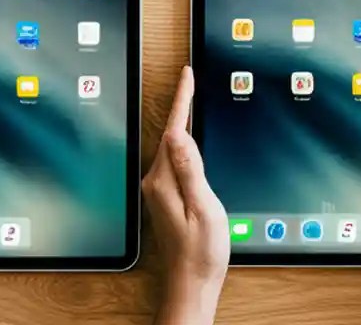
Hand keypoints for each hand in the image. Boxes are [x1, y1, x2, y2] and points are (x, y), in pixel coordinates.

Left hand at [141, 67, 228, 324]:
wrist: (190, 284)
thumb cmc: (201, 253)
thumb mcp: (204, 208)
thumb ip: (191, 170)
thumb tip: (178, 135)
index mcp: (165, 181)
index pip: (174, 130)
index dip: (182, 100)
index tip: (187, 75)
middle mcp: (156, 183)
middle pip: (170, 134)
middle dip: (180, 105)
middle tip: (189, 78)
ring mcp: (158, 191)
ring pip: (171, 147)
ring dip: (181, 123)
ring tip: (189, 99)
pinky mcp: (164, 198)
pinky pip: (173, 160)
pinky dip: (182, 143)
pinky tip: (189, 138)